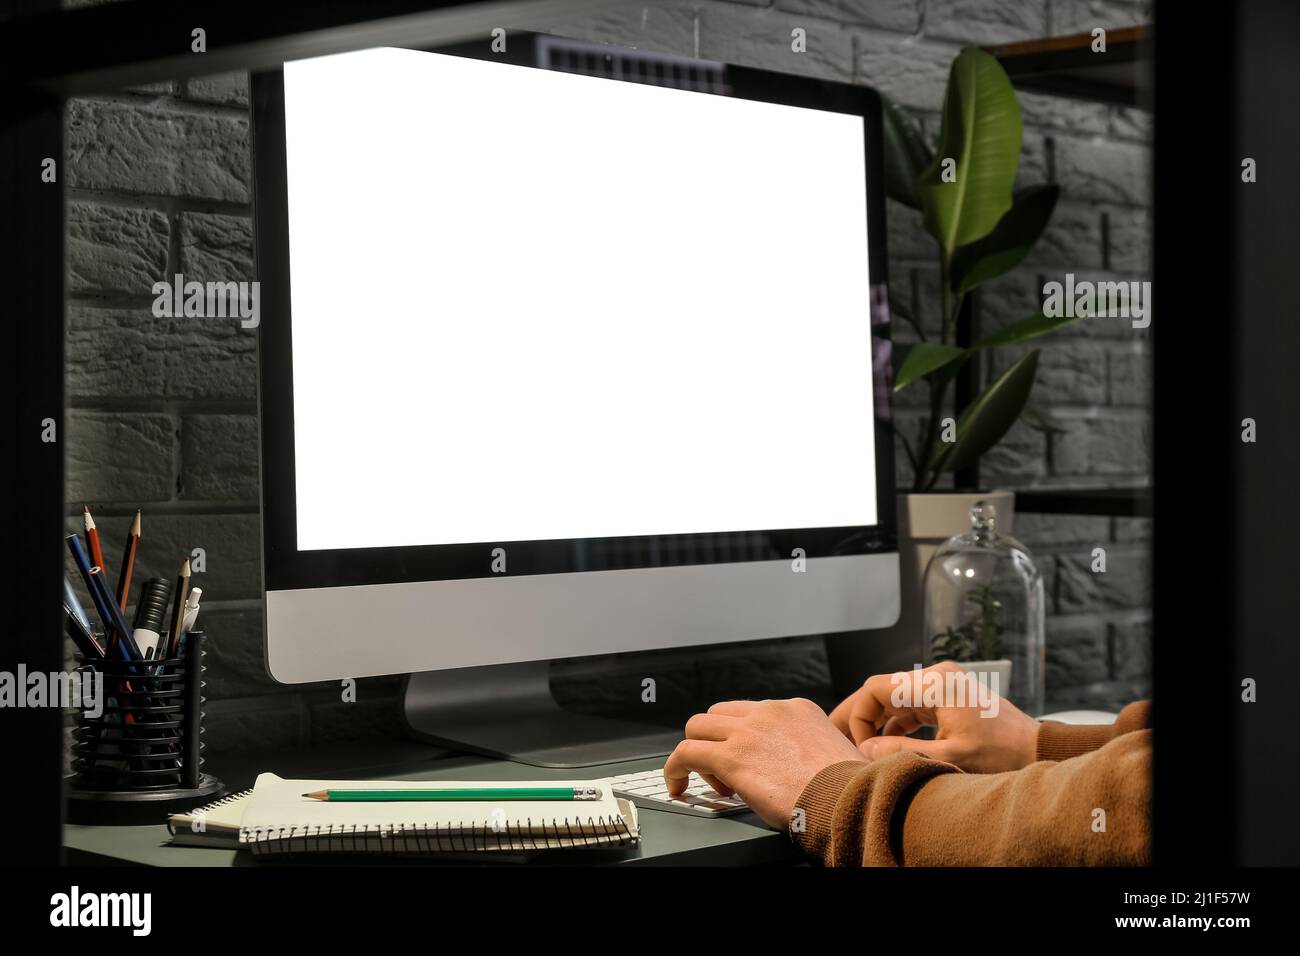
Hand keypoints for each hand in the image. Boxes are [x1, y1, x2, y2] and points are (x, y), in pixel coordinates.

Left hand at [663, 698, 865, 829]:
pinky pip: (685, 753)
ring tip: (707, 781)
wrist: (846, 800)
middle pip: (720, 713)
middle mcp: (769, 712)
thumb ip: (816, 750)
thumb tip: (810, 768)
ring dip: (697, 753)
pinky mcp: (730, 757)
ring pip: (697, 726)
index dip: (743, 737)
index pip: (752, 711)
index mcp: (796, 709)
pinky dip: (675, 768)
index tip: (747, 759)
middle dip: (717, 740)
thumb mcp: (839, 753)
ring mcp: (748, 731)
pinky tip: (677, 785)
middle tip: (726, 773)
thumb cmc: (848, 788)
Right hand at [828, 661, 1039, 773]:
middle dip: (859, 714)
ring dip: (875, 720)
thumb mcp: (949, 756)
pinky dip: (894, 723)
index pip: (876, 688)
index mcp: (935, 683)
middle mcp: (936, 676)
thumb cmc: (1002, 754)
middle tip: (835, 736)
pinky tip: (884, 743)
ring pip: (893, 698)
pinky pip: (909, 706)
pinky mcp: (947, 697)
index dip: (858, 715)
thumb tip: (863, 748)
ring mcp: (942, 685)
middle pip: (881, 689)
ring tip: (858, 745)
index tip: (856, 743)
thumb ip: (901, 750)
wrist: (1037, 750)